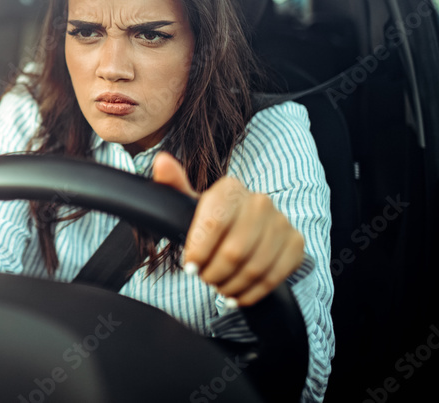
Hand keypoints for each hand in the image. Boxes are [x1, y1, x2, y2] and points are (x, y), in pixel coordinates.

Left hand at [152, 152, 305, 306]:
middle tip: (204, 278)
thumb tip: (161, 161)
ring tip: (218, 286)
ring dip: (231, 284)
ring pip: (254, 267)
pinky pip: (274, 277)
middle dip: (214, 272)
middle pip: (234, 251)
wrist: (248, 227)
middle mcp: (260, 202)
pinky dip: (252, 292)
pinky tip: (237, 295)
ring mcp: (281, 223)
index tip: (190, 266)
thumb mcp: (189, 202)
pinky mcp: (295, 244)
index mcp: (231, 189)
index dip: (199, 250)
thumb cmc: (213, 217)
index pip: (214, 223)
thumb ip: (173, 184)